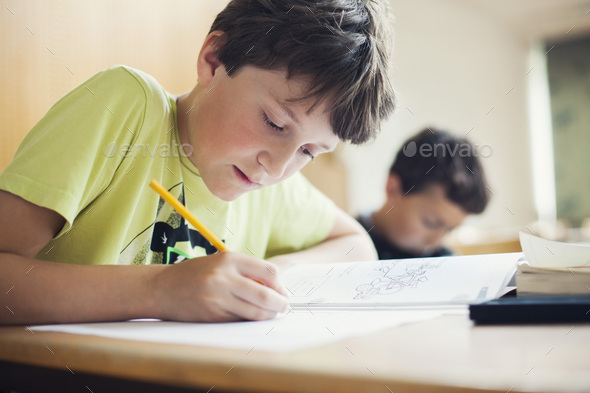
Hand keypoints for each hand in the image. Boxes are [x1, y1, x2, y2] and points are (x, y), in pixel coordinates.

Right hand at [151, 251, 288, 321]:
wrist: (161, 288)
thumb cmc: (194, 274)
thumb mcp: (220, 262)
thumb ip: (245, 271)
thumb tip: (275, 288)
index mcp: (229, 259)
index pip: (268, 272)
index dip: (280, 285)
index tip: (283, 292)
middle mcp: (224, 277)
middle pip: (265, 295)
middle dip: (280, 304)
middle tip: (284, 307)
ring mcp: (217, 298)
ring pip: (254, 312)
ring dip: (268, 315)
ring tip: (270, 314)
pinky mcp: (212, 315)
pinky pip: (239, 321)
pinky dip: (248, 321)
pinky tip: (249, 317)